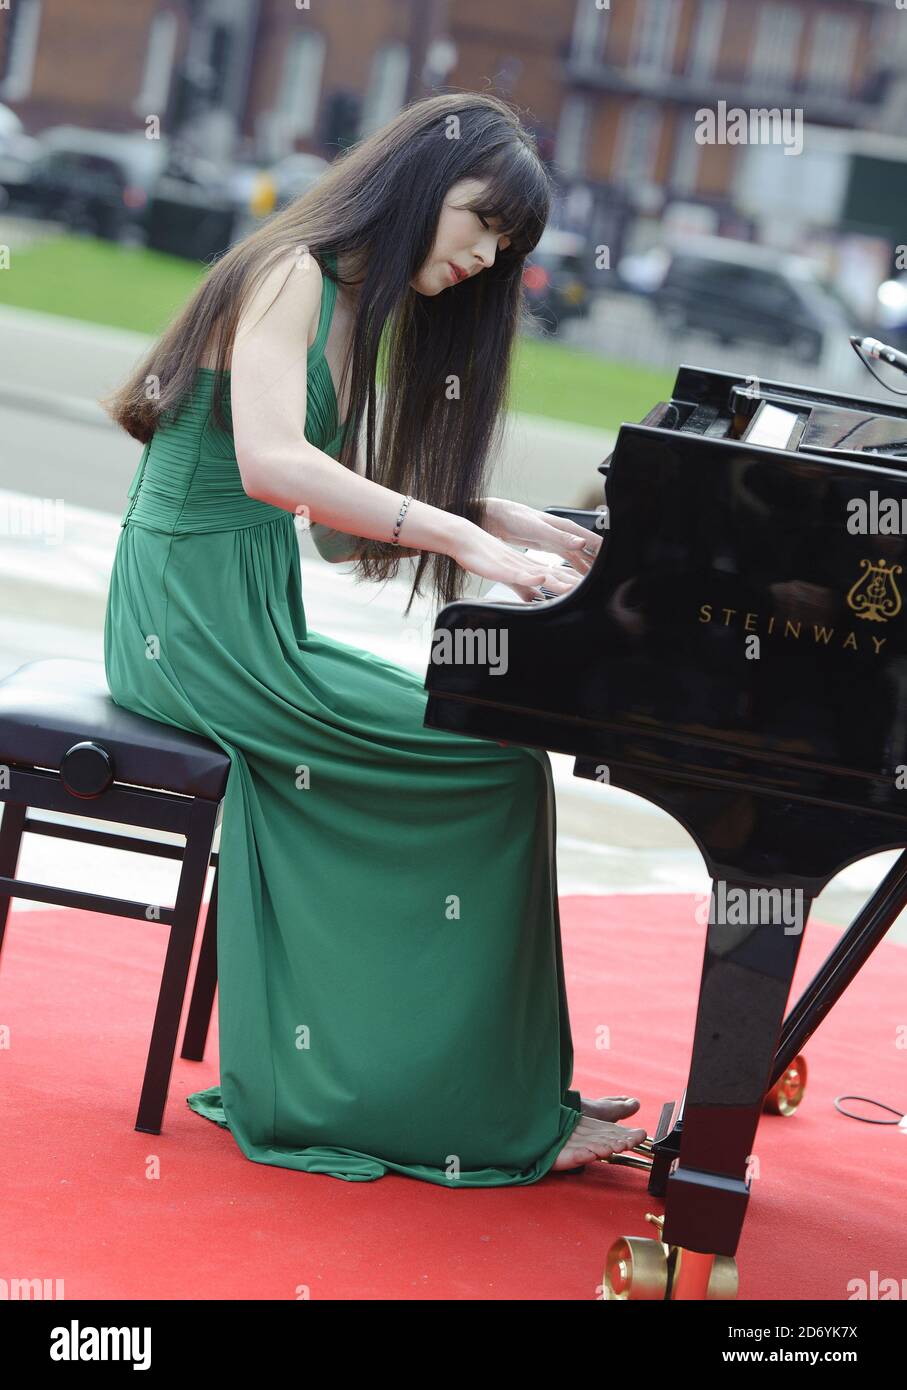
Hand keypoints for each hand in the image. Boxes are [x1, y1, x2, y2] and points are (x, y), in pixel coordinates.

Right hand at [447, 517, 585, 602]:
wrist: (466, 541)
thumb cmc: (486, 558)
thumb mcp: (509, 578)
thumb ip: (524, 590)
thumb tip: (536, 600)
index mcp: (531, 567)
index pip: (559, 575)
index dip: (575, 582)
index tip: (592, 589)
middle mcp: (528, 565)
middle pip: (556, 574)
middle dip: (574, 581)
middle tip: (593, 588)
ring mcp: (517, 566)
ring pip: (541, 573)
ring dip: (557, 580)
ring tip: (573, 587)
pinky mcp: (503, 567)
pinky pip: (518, 573)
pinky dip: (530, 576)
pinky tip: (539, 578)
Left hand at [482, 497, 601, 578]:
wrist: (496, 517)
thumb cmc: (516, 517)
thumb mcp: (539, 529)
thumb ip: (561, 537)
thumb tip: (582, 542)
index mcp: (565, 528)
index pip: (592, 540)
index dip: (604, 551)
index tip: (616, 561)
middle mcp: (564, 534)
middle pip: (588, 550)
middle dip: (598, 562)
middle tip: (608, 576)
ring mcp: (557, 541)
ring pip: (579, 556)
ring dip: (587, 567)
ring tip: (596, 580)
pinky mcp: (548, 547)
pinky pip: (567, 559)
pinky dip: (574, 567)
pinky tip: (578, 576)